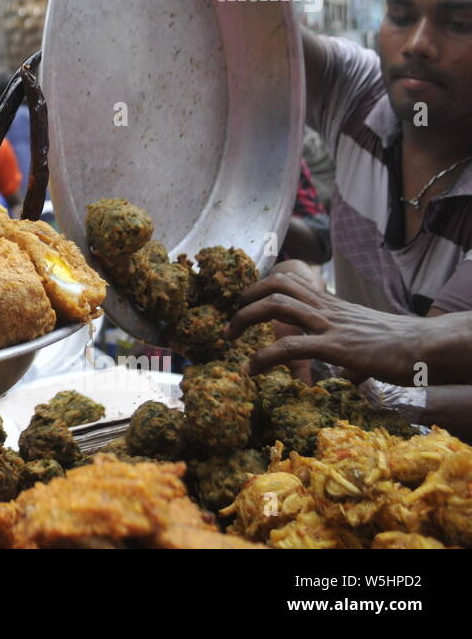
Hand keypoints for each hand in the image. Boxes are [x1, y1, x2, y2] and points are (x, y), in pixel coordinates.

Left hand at [228, 271, 422, 384]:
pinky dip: (263, 357)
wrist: (426, 347)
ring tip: (230, 339)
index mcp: (331, 304)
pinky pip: (289, 346)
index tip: (246, 302)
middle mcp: (327, 308)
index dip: (262, 286)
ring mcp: (330, 325)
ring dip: (245, 320)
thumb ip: (349, 352)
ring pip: (277, 306)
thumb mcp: (365, 341)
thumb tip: (350, 376)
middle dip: (246, 298)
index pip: (291, 281)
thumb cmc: (400, 347)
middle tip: (231, 321)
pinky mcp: (335, 347)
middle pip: (277, 285)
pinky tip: (251, 370)